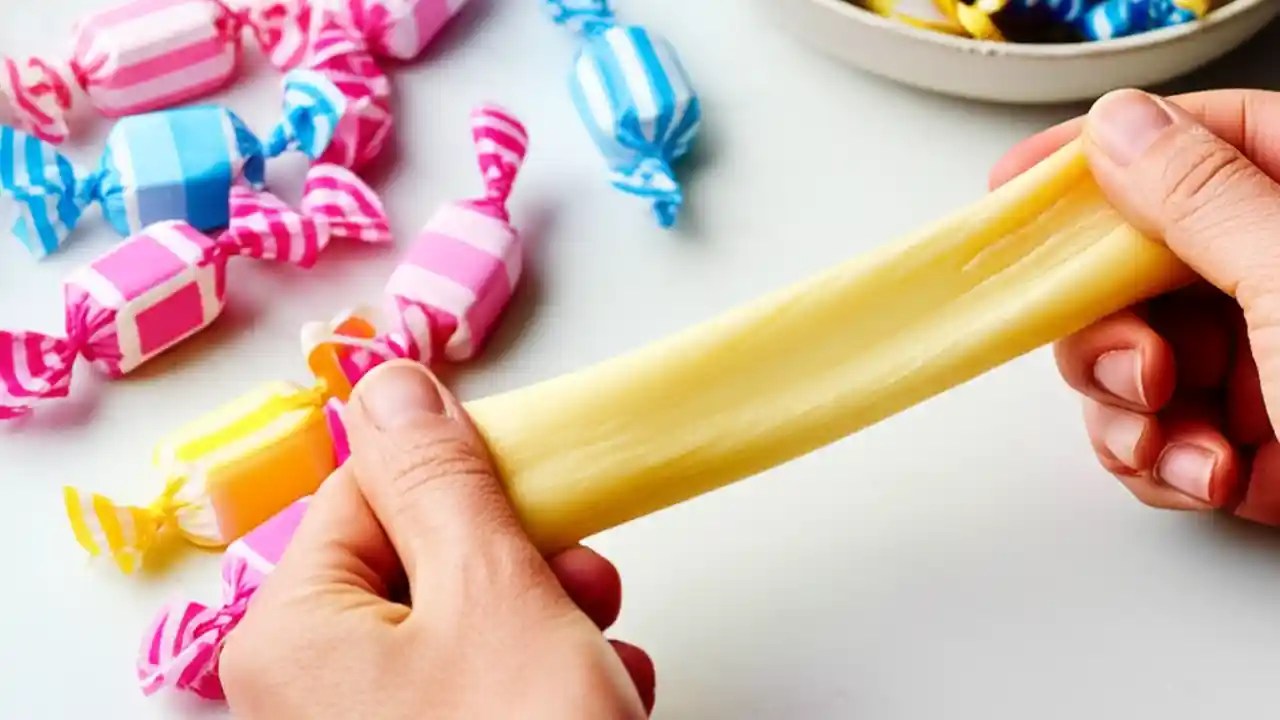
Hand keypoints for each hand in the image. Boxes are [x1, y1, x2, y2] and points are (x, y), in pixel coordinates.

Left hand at [220, 361, 655, 718]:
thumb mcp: (492, 592)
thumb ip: (440, 478)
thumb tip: (392, 381)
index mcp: (293, 631)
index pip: (372, 488)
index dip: (467, 482)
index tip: (538, 495)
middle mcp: (314, 686)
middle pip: (429, 557)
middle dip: (526, 563)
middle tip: (582, 586)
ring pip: (473, 621)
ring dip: (555, 621)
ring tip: (604, 659)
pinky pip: (485, 684)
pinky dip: (550, 678)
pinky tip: (601, 698)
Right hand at [992, 88, 1279, 524]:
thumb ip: (1203, 199)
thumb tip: (1121, 127)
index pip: (1194, 141)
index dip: (1097, 159)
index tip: (1017, 187)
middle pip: (1138, 269)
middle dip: (1111, 334)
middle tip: (1138, 368)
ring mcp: (1272, 363)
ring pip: (1135, 360)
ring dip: (1132, 416)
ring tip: (1182, 445)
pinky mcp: (1261, 442)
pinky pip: (1162, 435)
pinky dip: (1165, 464)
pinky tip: (1209, 478)